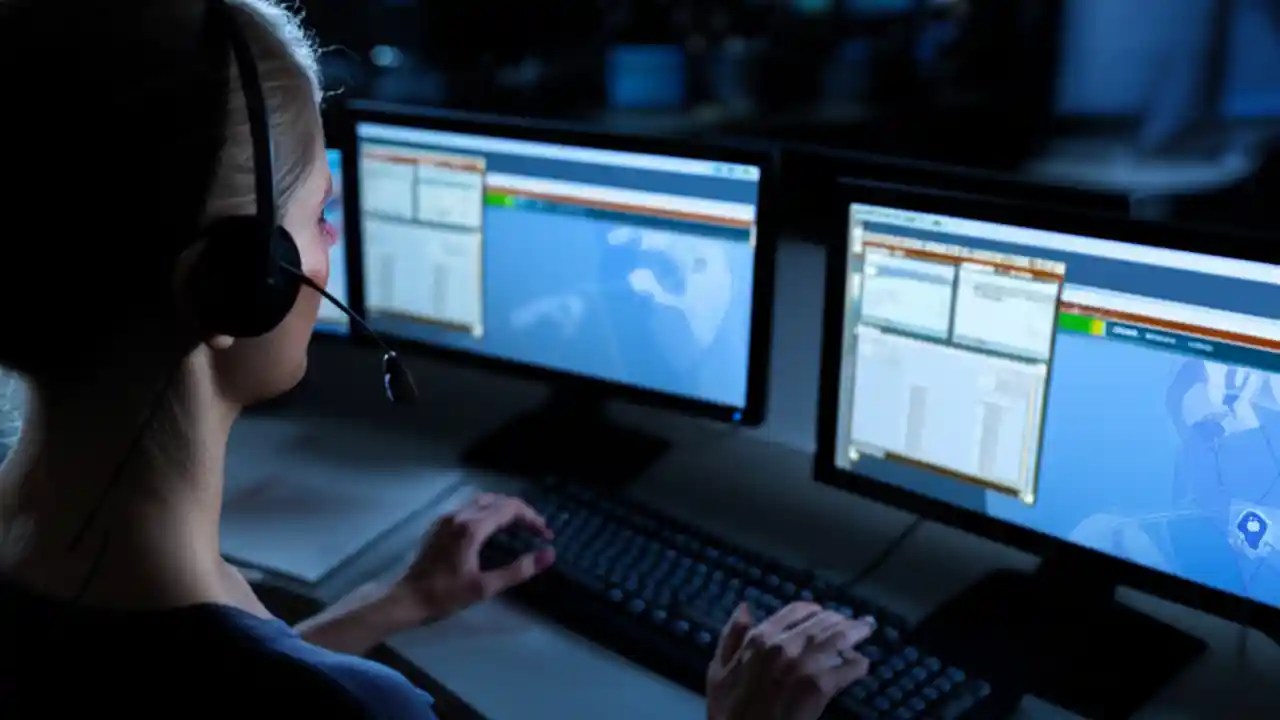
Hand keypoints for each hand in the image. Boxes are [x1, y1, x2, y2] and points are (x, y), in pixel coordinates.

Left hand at [393, 493, 555, 623]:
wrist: (406, 599)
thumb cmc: (445, 595)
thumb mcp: (484, 587)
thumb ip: (518, 570)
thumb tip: (549, 554)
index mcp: (472, 527)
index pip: (509, 508)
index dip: (531, 517)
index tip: (545, 534)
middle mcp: (459, 515)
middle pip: (497, 500)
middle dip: (520, 511)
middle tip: (535, 530)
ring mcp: (447, 518)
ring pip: (482, 501)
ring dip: (503, 510)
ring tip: (518, 528)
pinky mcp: (439, 525)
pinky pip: (470, 508)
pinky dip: (488, 513)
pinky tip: (492, 531)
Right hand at [707, 602, 874, 719]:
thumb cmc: (728, 711)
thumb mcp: (718, 670)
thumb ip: (732, 636)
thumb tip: (745, 607)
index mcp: (760, 638)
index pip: (796, 611)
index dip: (814, 610)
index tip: (823, 613)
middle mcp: (784, 645)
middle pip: (822, 622)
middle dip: (840, 620)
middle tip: (853, 622)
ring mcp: (804, 665)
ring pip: (838, 638)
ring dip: (855, 632)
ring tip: (866, 629)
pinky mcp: (820, 686)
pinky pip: (849, 667)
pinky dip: (858, 663)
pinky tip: (861, 664)